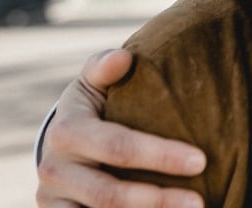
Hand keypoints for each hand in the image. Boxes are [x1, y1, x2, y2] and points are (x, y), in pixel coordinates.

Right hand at [35, 49, 206, 207]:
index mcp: (66, 131)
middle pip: (109, 194)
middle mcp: (53, 170)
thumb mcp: (93, 82)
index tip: (200, 161)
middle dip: (157, 199)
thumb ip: (104, 67)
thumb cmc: (92, 107)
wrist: (59, 142)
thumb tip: (122, 58)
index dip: (159, 156)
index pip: (117, 147)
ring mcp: (52, 200)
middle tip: (199, 202)